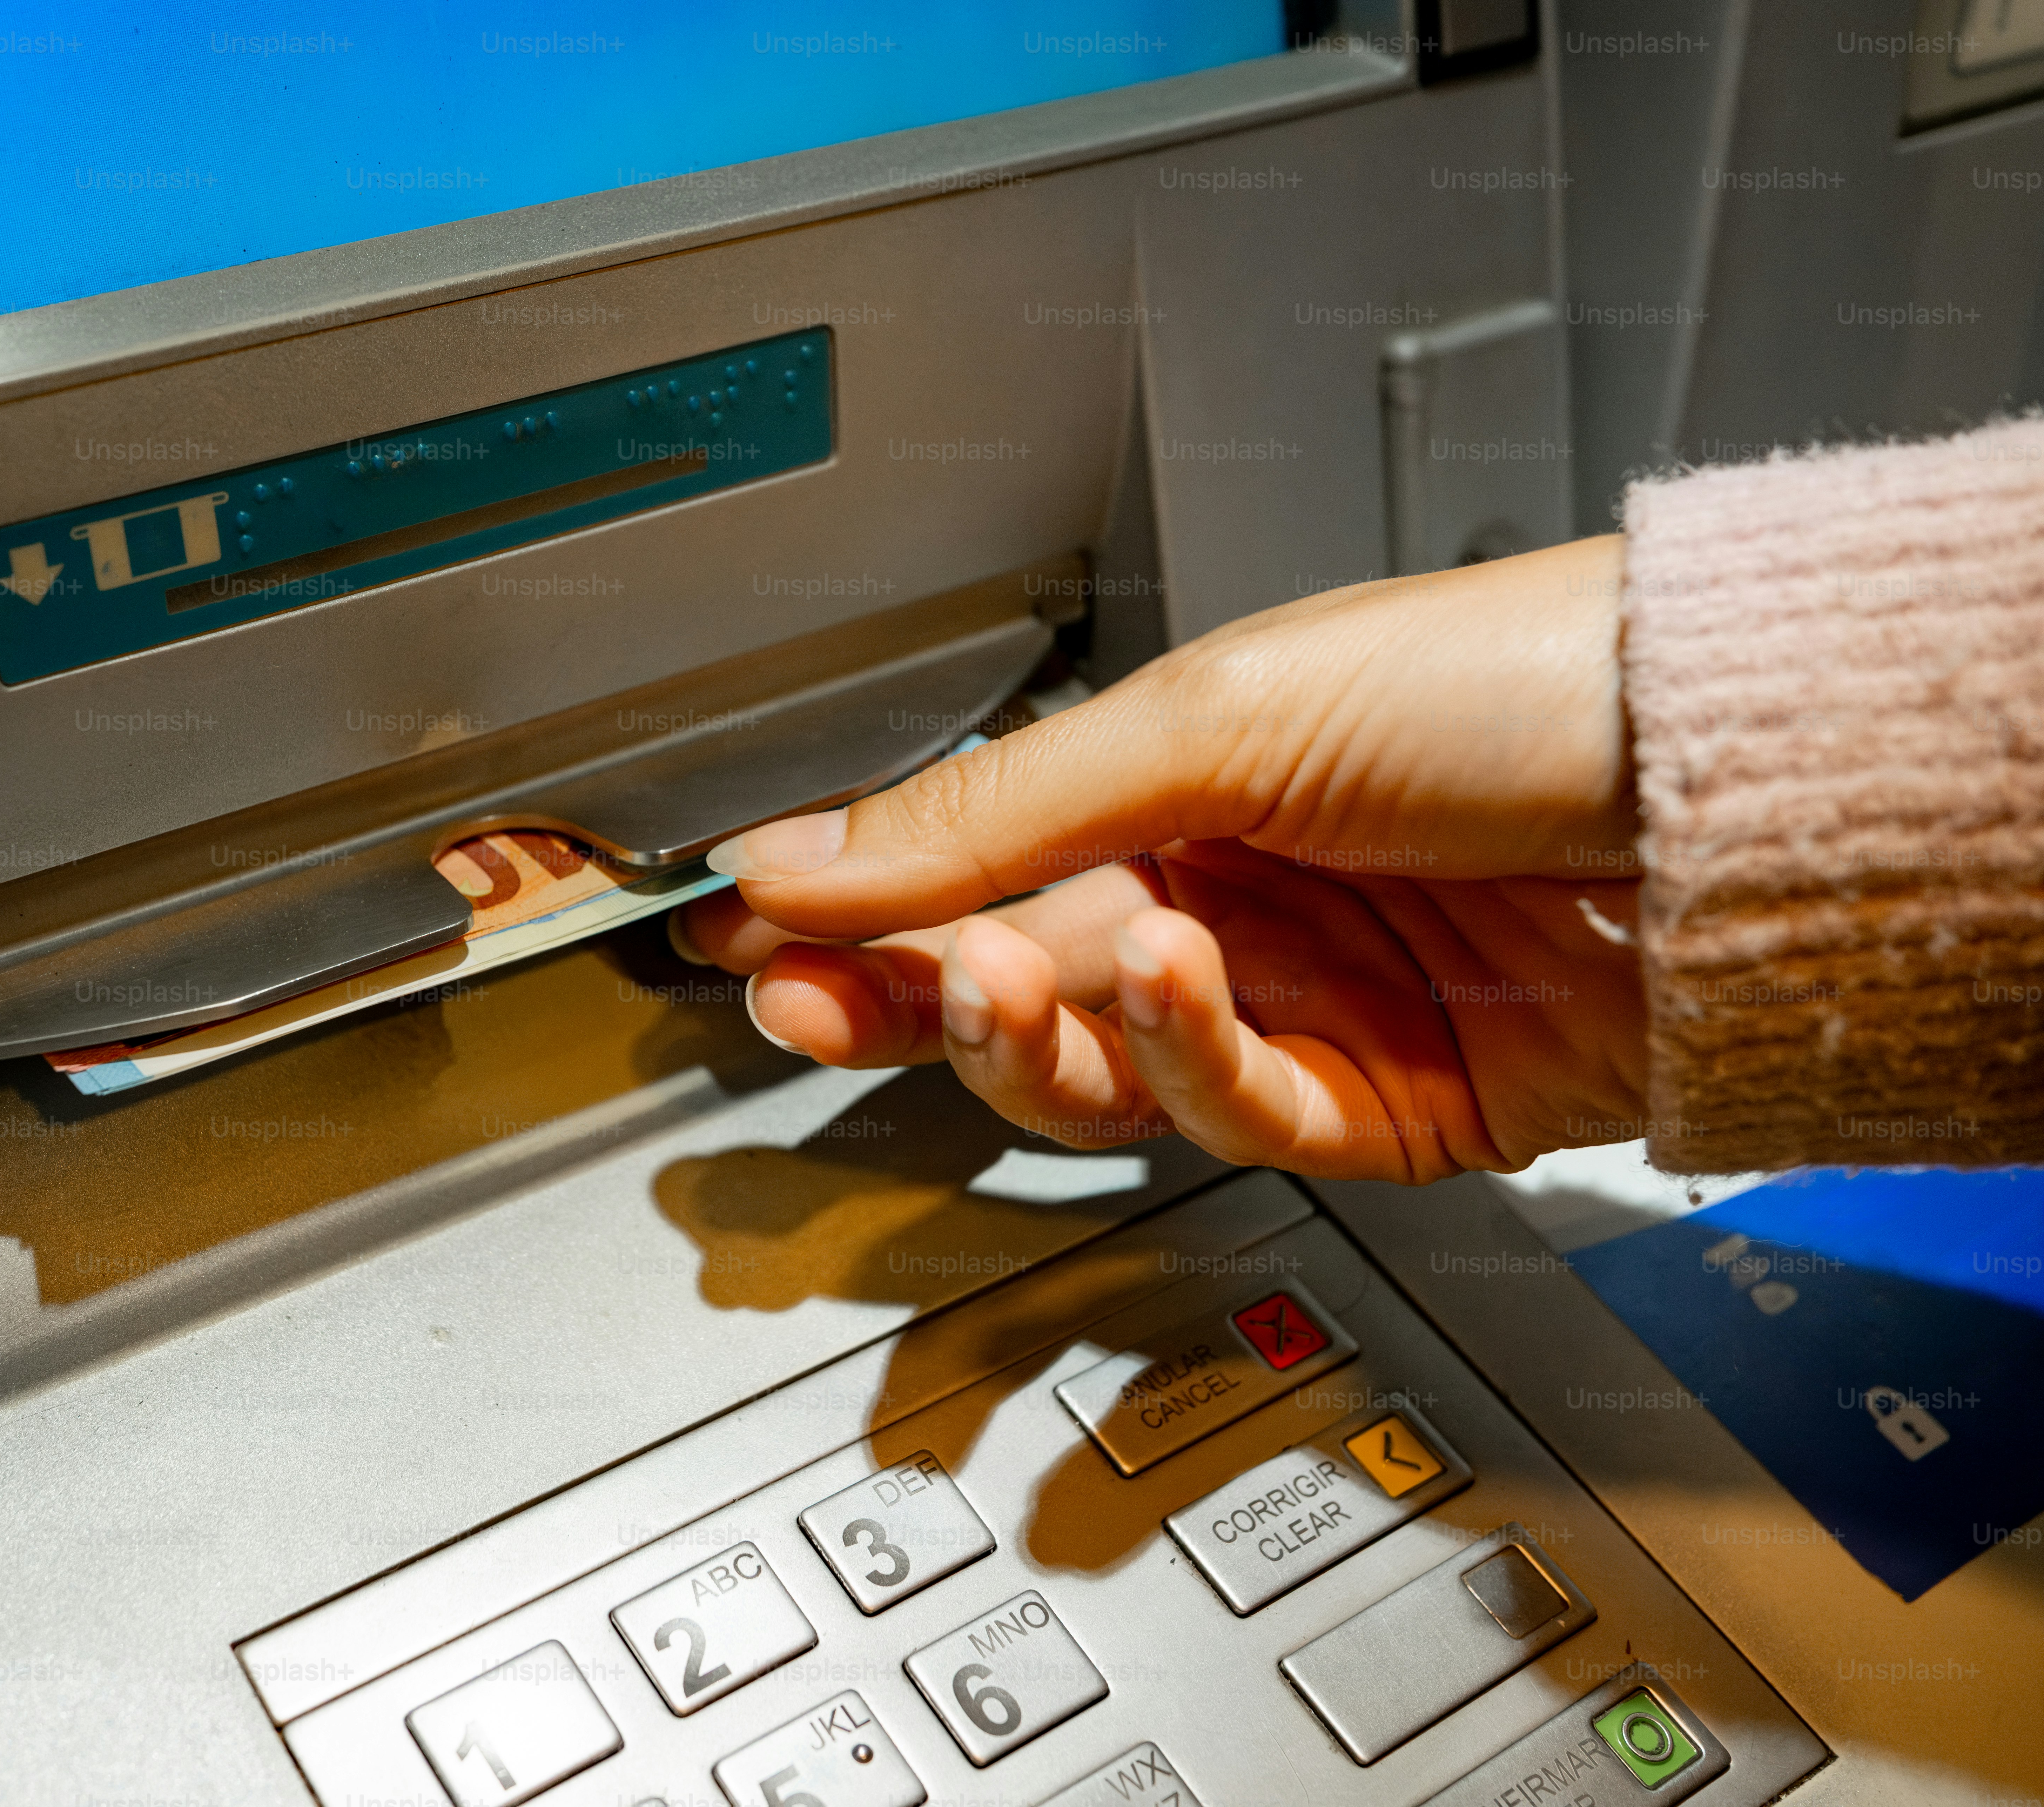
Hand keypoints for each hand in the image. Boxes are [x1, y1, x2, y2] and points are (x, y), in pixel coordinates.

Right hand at [671, 536, 1651, 1182]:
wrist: (1714, 767)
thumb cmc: (1496, 682)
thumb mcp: (1212, 712)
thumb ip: (993, 807)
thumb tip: (803, 850)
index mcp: (1171, 796)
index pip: (967, 875)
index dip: (848, 915)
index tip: (741, 935)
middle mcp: (1221, 912)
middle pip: (1011, 996)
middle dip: (899, 1000)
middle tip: (800, 998)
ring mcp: (1294, 1018)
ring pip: (1104, 1076)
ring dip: (1037, 1029)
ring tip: (1018, 967)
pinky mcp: (1375, 1109)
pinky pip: (1237, 1114)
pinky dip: (1190, 1055)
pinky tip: (1183, 974)